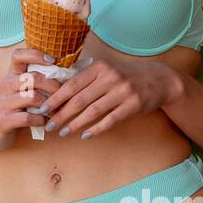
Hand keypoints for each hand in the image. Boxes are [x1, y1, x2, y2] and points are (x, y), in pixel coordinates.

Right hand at [0, 47, 64, 149]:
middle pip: (32, 78)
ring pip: (32, 97)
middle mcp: (6, 85)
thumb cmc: (15, 105)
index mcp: (11, 74)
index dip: (35, 54)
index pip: (18, 55)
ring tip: (57, 110)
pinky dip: (41, 120)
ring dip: (49, 104)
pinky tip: (45, 121)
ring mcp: (4, 103)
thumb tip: (66, 72)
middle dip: (52, 85)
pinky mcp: (5, 120)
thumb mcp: (21, 88)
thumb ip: (36, 79)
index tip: (52, 61)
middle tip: (62, 93)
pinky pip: (28, 117)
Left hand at [39, 58, 183, 138]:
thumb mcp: (106, 69)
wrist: (159, 79)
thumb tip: (58, 92)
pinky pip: (110, 120)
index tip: (43, 108)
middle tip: (49, 125)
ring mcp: (123, 91)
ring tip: (63, 132)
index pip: (72, 84)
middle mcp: (110, 77)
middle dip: (62, 114)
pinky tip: (85, 135)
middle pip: (80, 99)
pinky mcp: (133, 105)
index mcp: (99, 67)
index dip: (56, 98)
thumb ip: (86, 78)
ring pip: (93, 111)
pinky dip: (96, 129)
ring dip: (76, 123)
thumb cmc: (126, 76)